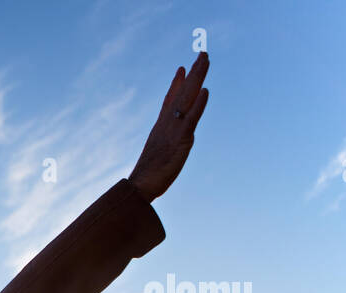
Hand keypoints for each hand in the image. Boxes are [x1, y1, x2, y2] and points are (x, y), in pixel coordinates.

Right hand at [129, 51, 209, 202]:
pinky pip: (191, 119)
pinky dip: (198, 104)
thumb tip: (162, 146)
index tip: (182, 68)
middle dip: (193, 73)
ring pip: (188, 99)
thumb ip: (161, 148)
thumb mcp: (155, 157)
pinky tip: (205, 90)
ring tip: (205, 60)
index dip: (177, 84)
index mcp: (161, 128)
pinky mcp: (180, 140)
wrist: (140, 187)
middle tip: (202, 54)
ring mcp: (173, 130)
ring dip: (197, 78)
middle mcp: (167, 124)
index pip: (170, 101)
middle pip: (182, 93)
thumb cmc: (146, 178)